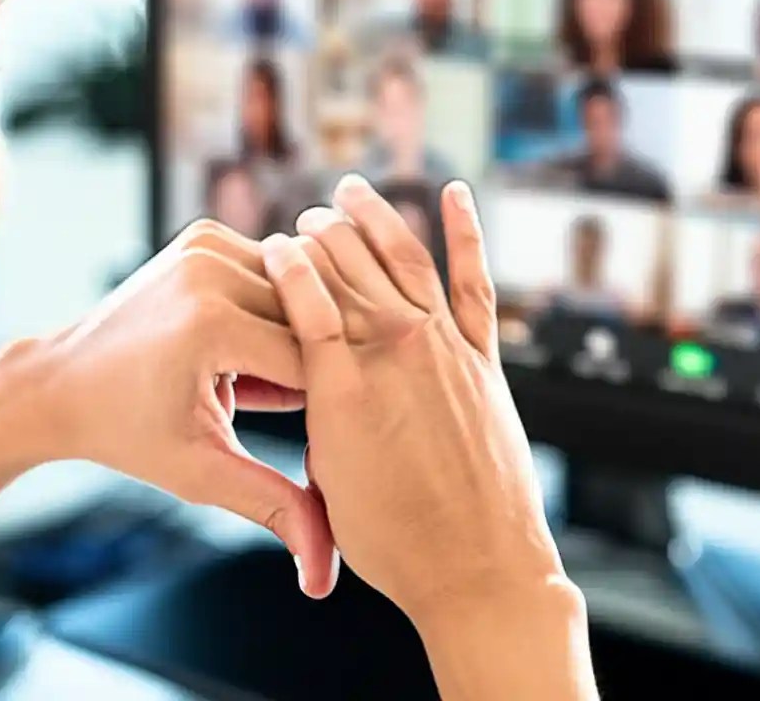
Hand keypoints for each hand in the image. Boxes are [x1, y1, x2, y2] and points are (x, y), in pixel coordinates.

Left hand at [0, 220, 337, 597]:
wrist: (60, 383)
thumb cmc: (127, 435)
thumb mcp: (201, 473)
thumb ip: (273, 507)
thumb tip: (327, 575)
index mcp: (211, 323)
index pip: (314, 361)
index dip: (323, 404)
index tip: (319, 435)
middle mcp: (210, 267)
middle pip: (310, 320)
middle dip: (310, 367)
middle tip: (287, 410)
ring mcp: (205, 242)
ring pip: (299, 293)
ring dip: (294, 336)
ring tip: (255, 384)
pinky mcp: (203, 233)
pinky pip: (273, 272)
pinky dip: (274, 311)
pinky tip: (246, 352)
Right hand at [262, 175, 565, 620]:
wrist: (478, 569)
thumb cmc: (394, 539)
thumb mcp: (328, 479)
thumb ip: (319, 416)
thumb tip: (310, 384)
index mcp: (342, 383)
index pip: (305, 294)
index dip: (286, 261)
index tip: (274, 243)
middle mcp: (394, 350)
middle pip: (348, 267)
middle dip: (321, 234)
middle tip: (305, 217)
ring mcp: (445, 349)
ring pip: (404, 259)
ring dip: (375, 218)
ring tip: (351, 190)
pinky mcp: (484, 359)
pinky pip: (475, 283)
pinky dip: (468, 235)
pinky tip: (456, 195)